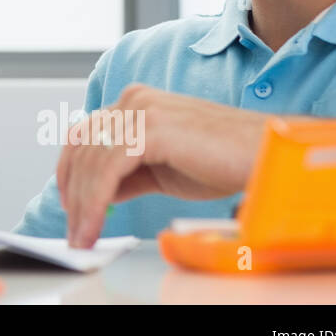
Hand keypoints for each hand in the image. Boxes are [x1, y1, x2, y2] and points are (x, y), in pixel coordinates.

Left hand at [58, 84, 272, 247]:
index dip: (69, 172)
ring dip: (82, 205)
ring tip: (83, 236)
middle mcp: (133, 99)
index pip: (85, 135)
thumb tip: (98, 193)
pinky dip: (96, 202)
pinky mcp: (150, 129)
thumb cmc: (224, 162)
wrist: (265, 158)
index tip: (69, 206)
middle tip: (74, 232)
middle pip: (83, 148)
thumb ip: (127, 174)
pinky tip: (96, 224)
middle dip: (73, 195)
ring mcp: (141, 110)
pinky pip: (108, 170)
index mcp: (135, 102)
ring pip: (91, 161)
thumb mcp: (162, 169)